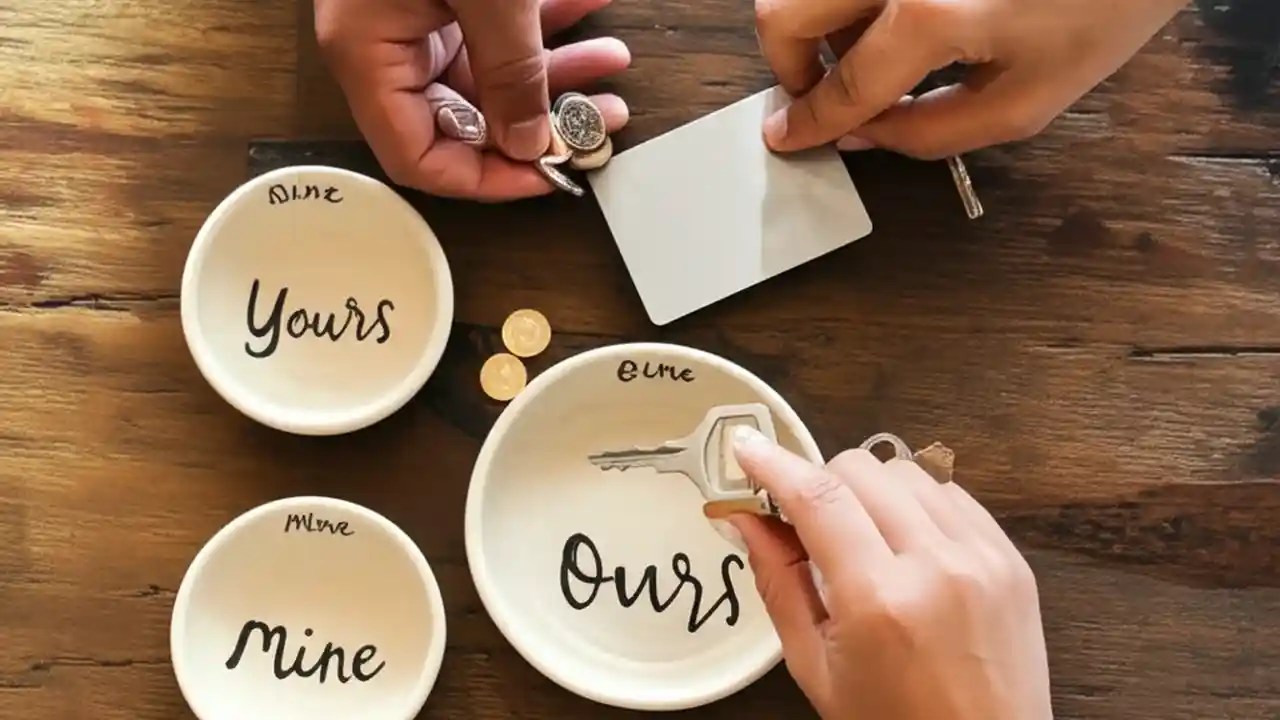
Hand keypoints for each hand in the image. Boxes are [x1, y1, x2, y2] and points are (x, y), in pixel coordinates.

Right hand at [316, 0, 629, 200]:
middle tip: (601, 119)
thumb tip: (528, 141)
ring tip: (615, 59)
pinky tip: (591, 7)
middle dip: (542, 116)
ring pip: (488, 70)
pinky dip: (544, 22)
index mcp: (369, 52)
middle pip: (463, 117)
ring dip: (557, 68)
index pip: (419, 156)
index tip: (548, 171)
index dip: (486, 180)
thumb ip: (512, 72)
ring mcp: (411, 12)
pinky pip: (492, 25)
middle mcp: (383, 40)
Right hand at [728, 427, 1052, 719]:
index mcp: (880, 601)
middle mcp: (938, 567)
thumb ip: (778, 582)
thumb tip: (744, 518)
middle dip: (821, 484)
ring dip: (870, 491)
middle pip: (861, 470)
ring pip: (908, 471)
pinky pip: (952, 494)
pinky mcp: (1010, 558)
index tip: (746, 447)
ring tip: (860, 540)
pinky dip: (916, 505)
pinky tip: (904, 544)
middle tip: (804, 521)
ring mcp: (983, 558)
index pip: (818, 499)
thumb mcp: (815, 666)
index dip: (775, 464)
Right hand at [754, 0, 1187, 158]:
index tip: (785, 136)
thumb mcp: (1029, 100)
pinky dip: (852, 0)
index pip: (840, 85)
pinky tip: (890, 14)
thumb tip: (864, 136)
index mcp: (931, 13)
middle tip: (818, 88)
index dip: (807, 122)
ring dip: (817, 22)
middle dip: (788, 62)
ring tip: (868, 47)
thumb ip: (931, 132)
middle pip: (785, 12)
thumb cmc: (1106, 0)